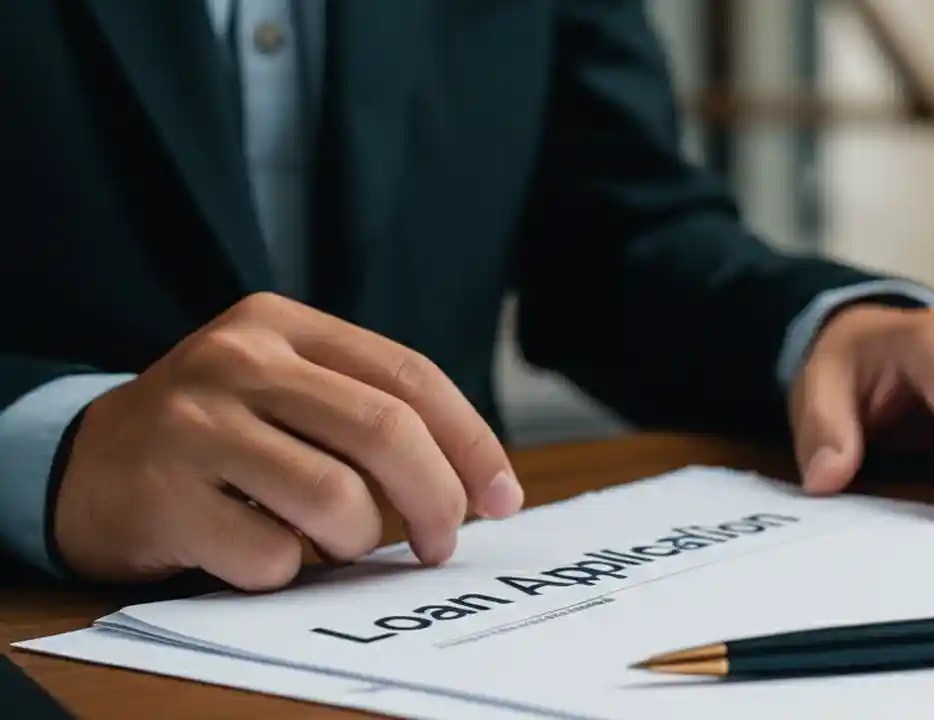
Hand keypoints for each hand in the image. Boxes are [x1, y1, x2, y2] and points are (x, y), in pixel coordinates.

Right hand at [54, 292, 522, 589]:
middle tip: (442, 543)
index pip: (410, 376)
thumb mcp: (287, 389)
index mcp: (283, 325)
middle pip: (385, 431)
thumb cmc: (219, 432)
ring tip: (329, 539)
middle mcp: (237, 360)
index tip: (502, 498)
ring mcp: (194, 424)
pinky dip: (287, 569)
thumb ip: (370, 412)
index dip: (471, 442)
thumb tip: (478, 485)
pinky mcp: (163, 494)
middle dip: (437, 500)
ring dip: (353, 541)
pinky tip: (260, 549)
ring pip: (335, 499)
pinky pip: (272, 555)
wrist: (89, 463)